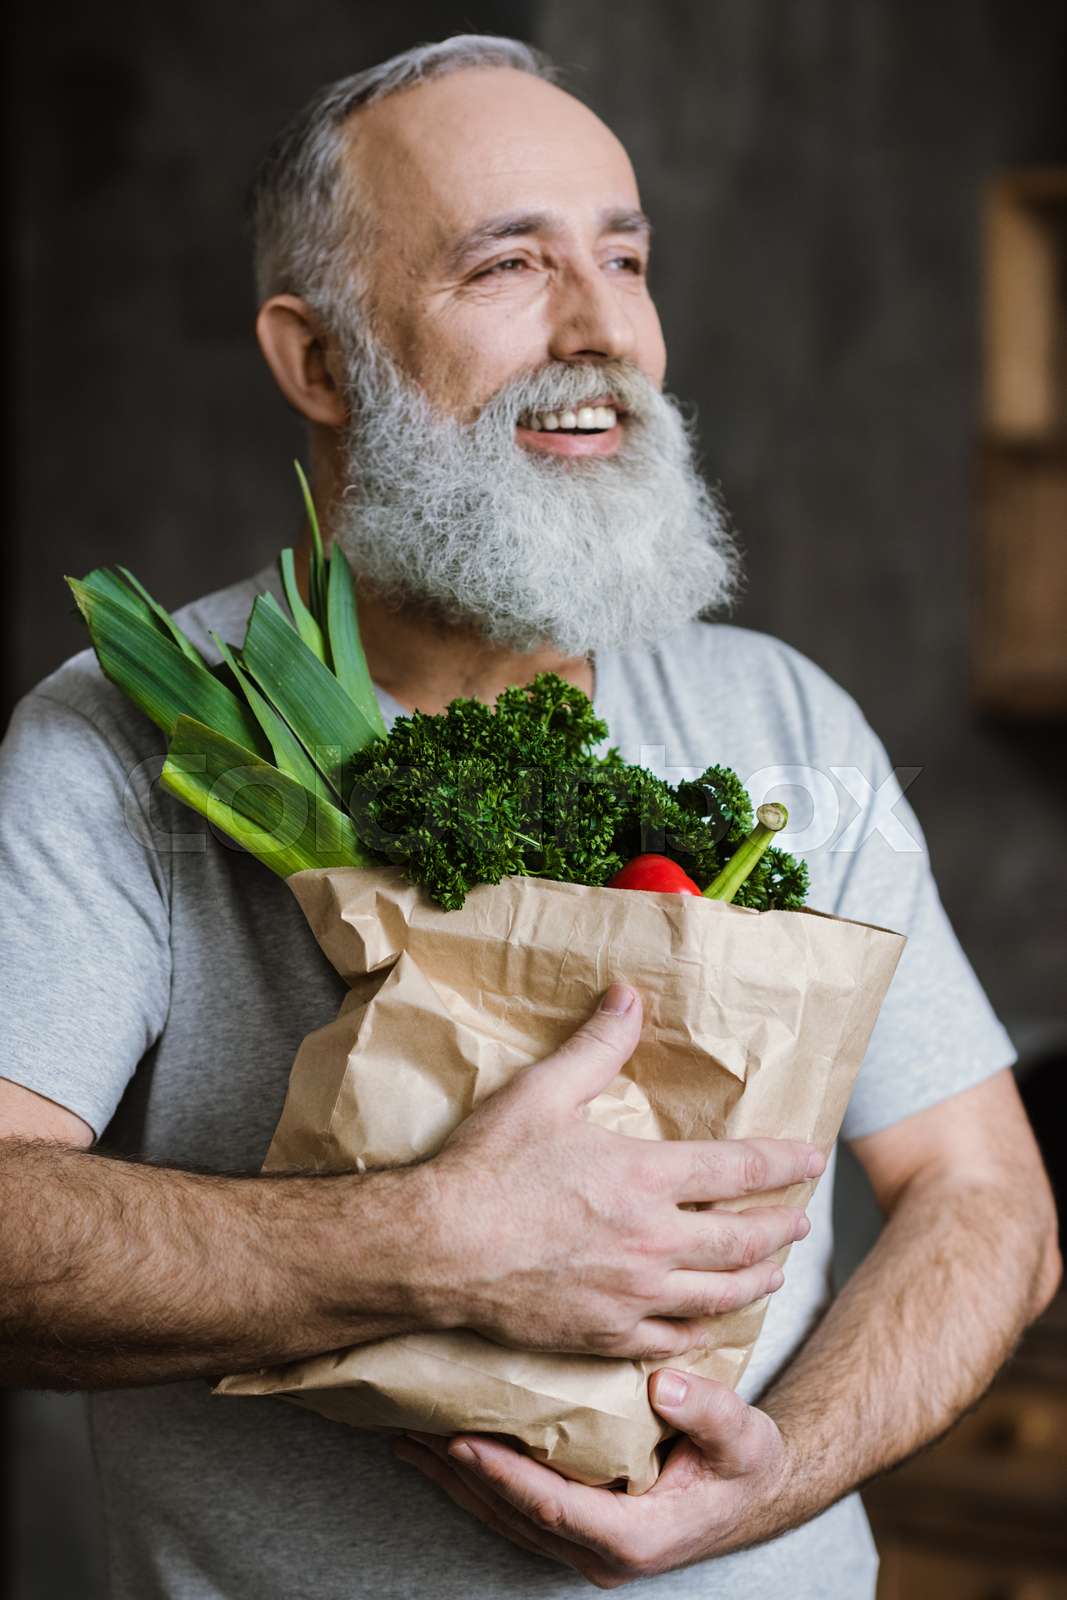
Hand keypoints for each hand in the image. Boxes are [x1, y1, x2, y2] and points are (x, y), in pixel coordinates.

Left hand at [393, 1367, 789, 1586]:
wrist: (747, 1491)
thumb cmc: (742, 1463)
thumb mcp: (743, 1435)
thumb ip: (709, 1412)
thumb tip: (667, 1387)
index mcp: (637, 1537)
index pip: (554, 1507)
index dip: (504, 1475)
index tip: (462, 1441)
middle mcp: (601, 1554)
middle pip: (514, 1516)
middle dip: (460, 1473)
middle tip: (415, 1427)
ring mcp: (582, 1548)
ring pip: (502, 1519)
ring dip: (454, 1480)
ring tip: (408, 1437)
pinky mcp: (572, 1532)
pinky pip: (511, 1511)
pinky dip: (470, 1483)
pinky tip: (439, 1452)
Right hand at [420, 982, 822, 1358]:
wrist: (437, 1248)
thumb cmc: (488, 1166)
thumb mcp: (544, 1091)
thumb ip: (597, 1046)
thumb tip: (629, 995)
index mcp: (644, 1177)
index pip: (740, 1169)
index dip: (783, 1163)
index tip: (812, 1159)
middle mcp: (652, 1241)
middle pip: (743, 1241)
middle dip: (781, 1228)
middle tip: (800, 1222)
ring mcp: (633, 1296)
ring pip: (719, 1297)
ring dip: (757, 1282)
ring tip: (774, 1273)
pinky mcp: (605, 1336)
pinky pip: (674, 1342)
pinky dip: (704, 1332)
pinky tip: (709, 1325)